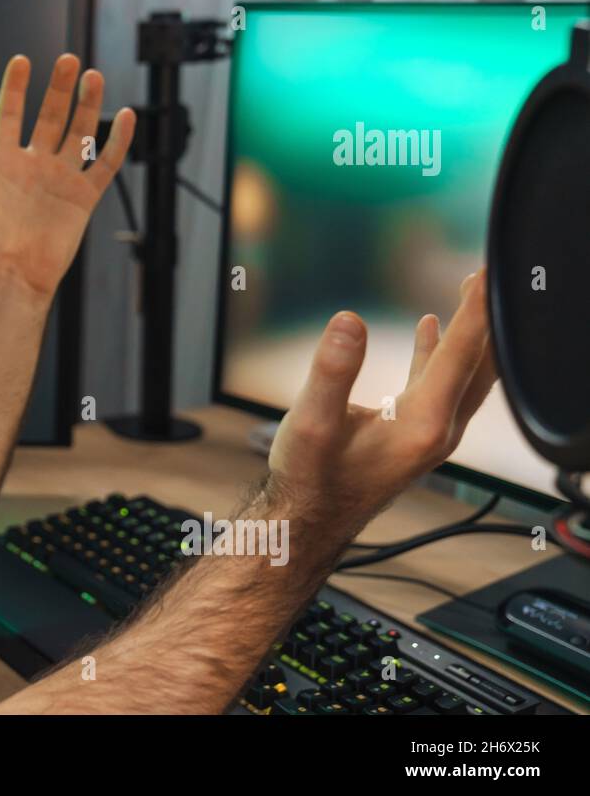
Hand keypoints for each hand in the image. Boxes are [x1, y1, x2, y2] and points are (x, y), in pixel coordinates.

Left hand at [0, 54, 136, 298]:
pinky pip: (105, 163)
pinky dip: (118, 141)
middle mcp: (33, 168)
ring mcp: (60, 181)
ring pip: (79, 133)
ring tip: (92, 75)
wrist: (7, 277)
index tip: (22, 62)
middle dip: (58, 88)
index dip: (16, 89)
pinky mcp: (82, 198)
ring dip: (87, 104)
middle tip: (67, 60)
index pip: (10, 116)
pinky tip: (126, 116)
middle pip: (49, 117)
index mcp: (3, 165)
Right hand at [268, 269, 496, 523]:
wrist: (308, 523)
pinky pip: (443, 384)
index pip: (461, 353)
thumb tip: (348, 320)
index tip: (486, 272)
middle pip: (479, 364)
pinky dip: (442, 351)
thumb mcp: (311, 422)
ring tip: (469, 293)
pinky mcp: (416, 436)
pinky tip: (428, 329)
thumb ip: (332, 370)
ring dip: (470, 333)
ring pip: (466, 375)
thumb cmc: (309, 480)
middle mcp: (439, 430)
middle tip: (483, 276)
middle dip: (484, 317)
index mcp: (423, 423)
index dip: (475, 309)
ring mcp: (431, 435)